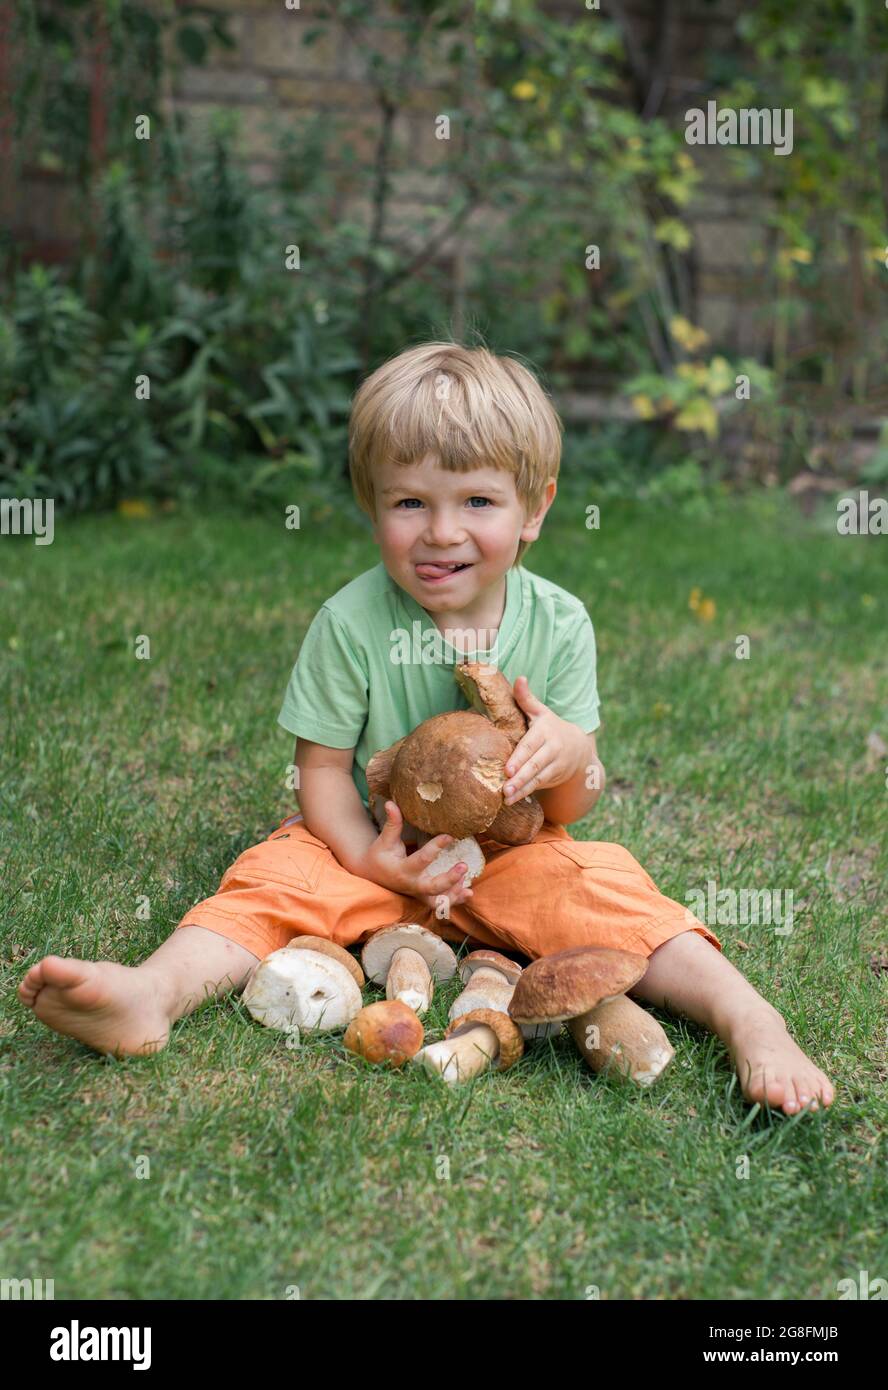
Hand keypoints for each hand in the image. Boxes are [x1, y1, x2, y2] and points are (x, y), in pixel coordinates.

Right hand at [361, 801, 474, 916]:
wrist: (372, 876)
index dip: (436, 847)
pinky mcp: (423, 898)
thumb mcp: (384, 840)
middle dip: (449, 879)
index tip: (450, 835)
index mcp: (402, 870)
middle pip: (432, 888)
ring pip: (437, 902)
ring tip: (467, 886)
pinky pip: (440, 905)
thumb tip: (392, 803)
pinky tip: (468, 892)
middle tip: (464, 866)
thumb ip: (392, 823)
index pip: (421, 859)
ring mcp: (417, 894)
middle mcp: (411, 885)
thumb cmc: (379, 856)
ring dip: (454, 895)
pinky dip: (454, 900)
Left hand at [501, 675, 586, 803]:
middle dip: (519, 778)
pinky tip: (511, 801)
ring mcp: (554, 765)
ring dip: (521, 790)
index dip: (520, 758)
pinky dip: (525, 794)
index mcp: (545, 732)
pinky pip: (538, 786)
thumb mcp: (541, 712)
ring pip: (536, 779)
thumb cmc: (550, 727)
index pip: (531, 746)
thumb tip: (519, 678)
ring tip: (505, 799)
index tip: (507, 768)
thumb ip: (526, 699)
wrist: (579, 748)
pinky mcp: (553, 777)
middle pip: (534, 765)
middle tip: (504, 788)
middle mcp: (552, 749)